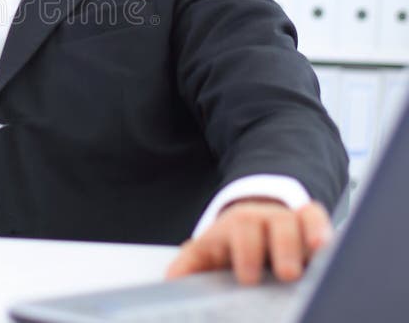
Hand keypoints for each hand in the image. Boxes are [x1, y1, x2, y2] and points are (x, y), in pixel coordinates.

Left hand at [166, 198, 331, 284]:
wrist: (249, 220)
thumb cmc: (228, 244)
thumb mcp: (206, 252)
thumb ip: (189, 265)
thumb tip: (170, 282)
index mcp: (235, 226)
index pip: (240, 230)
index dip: (246, 252)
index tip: (248, 278)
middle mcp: (263, 219)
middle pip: (274, 223)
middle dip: (281, 248)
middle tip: (286, 274)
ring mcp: (288, 219)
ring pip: (299, 220)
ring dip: (307, 240)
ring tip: (313, 261)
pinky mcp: (310, 223)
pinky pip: (317, 218)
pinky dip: (323, 230)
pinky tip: (329, 249)